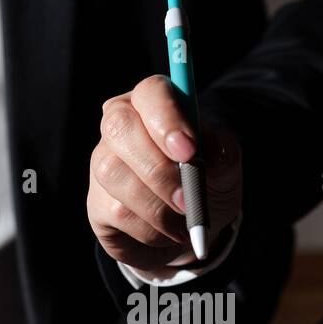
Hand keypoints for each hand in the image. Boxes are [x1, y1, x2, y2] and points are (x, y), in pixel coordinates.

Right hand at [88, 74, 241, 279]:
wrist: (193, 228)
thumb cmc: (208, 182)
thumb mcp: (226, 165)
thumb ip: (222, 152)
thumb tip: (209, 150)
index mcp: (156, 103)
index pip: (151, 92)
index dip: (167, 119)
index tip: (189, 152)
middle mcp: (121, 124)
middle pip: (120, 128)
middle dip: (157, 168)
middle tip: (187, 199)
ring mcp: (103, 161)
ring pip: (114, 174)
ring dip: (157, 207)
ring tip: (184, 219)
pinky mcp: (96, 201)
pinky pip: (117, 213)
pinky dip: (150, 230)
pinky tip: (166, 231)